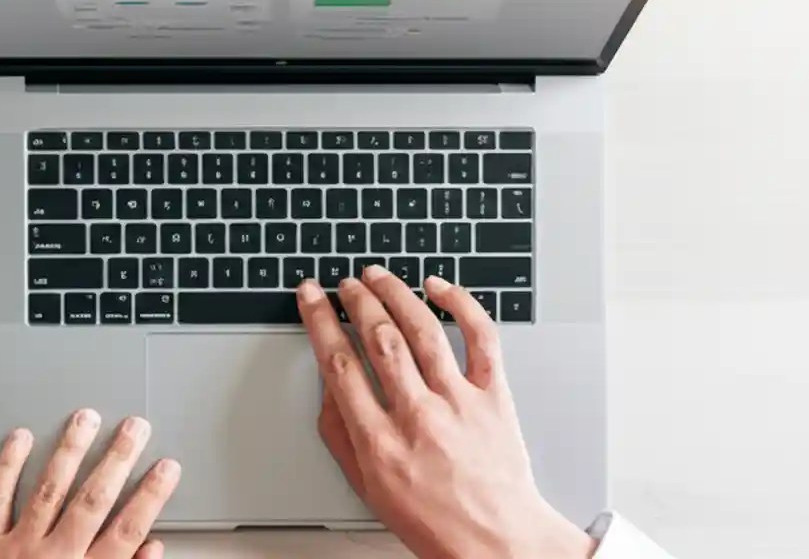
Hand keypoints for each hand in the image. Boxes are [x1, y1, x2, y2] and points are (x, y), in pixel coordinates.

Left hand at [0, 410, 180, 558]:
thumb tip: (152, 550)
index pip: (128, 530)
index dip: (151, 496)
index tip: (167, 468)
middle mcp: (56, 558)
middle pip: (93, 501)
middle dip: (117, 460)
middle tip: (135, 428)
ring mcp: (20, 548)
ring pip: (49, 490)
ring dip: (70, 451)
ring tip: (86, 419)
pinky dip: (8, 467)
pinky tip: (22, 438)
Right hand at [298, 267, 595, 558]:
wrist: (496, 542)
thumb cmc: (434, 520)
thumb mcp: (367, 486)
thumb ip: (341, 434)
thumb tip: (328, 386)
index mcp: (380, 443)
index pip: (340, 364)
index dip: (320, 321)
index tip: (312, 297)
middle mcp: (418, 417)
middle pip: (379, 339)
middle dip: (356, 301)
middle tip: (345, 284)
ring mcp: (459, 403)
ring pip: (423, 330)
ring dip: (395, 293)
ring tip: (377, 276)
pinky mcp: (494, 396)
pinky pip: (481, 337)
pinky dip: (461, 304)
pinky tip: (439, 288)